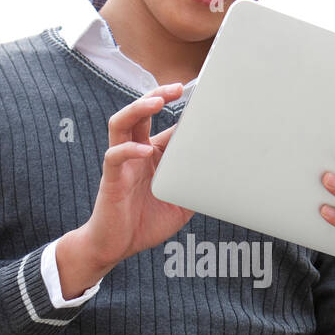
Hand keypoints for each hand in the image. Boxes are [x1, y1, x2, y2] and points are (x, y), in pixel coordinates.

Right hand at [80, 86, 195, 272]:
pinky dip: (129, 150)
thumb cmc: (145, 223)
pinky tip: (144, 151)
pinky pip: (115, 157)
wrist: (116, 246)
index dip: (180, 111)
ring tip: (155, 102)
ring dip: (138, 109)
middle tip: (176, 88)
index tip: (201, 98)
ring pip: (121, 124)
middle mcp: (135, 154)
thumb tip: (224, 178)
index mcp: (152, 156)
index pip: (164, 125)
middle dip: (157, 95)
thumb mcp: (181, 204)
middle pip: (140, 113)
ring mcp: (122, 164)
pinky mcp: (111, 179)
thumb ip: (196, 187)